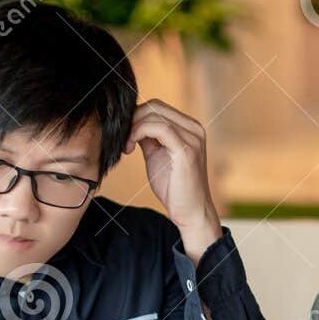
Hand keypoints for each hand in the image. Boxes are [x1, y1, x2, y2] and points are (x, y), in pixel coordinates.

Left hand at [124, 99, 221, 261]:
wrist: (190, 213)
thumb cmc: (175, 188)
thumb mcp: (157, 155)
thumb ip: (148, 137)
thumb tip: (131, 123)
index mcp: (189, 128)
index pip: (157, 107)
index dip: (136, 116)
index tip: (125, 135)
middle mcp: (195, 129)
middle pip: (155, 106)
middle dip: (133, 119)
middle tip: (123, 140)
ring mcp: (193, 138)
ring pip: (155, 114)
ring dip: (133, 127)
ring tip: (126, 146)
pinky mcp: (186, 150)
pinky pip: (159, 128)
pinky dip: (139, 132)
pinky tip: (131, 148)